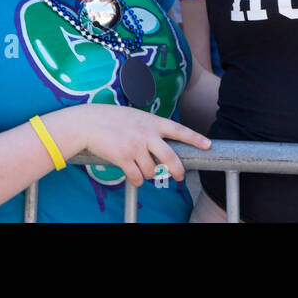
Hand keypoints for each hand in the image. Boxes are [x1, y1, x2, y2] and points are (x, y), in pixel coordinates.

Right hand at [79, 105, 210, 186]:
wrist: (89, 122)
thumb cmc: (114, 119)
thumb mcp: (137, 117)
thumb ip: (152, 129)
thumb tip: (165, 146)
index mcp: (153, 122)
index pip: (179, 130)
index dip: (195, 138)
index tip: (208, 145)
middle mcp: (147, 134)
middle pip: (170, 157)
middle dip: (177, 170)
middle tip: (179, 176)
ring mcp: (135, 146)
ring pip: (151, 170)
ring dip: (147, 174)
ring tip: (140, 167)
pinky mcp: (123, 158)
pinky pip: (136, 177)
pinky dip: (136, 180)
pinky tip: (133, 175)